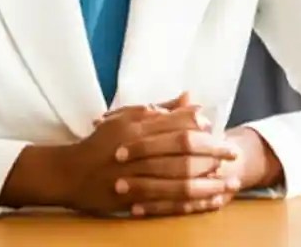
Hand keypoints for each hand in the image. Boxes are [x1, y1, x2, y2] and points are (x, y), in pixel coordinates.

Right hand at [1, 101, 235, 216]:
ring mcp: (134, 176)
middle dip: (212, 152)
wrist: (68, 172)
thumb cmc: (100, 143)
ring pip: (179, 178)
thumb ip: (159, 109)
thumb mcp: (126, 118)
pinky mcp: (132, 199)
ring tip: (228, 181)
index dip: (200, 127)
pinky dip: (190, 202)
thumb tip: (190, 98)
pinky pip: (168, 202)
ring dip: (208, 180)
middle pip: (182, 150)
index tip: (218, 129)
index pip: (175, 123)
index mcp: (135, 126)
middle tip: (232, 153)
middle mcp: (136, 149)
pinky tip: (208, 201)